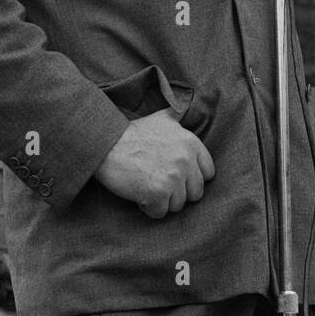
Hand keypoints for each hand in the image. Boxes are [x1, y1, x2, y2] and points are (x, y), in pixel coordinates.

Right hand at [94, 109, 214, 218]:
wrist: (107, 144)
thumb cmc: (132, 133)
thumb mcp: (161, 118)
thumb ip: (179, 114)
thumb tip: (189, 102)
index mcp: (191, 142)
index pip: (208, 172)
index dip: (192, 177)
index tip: (177, 175)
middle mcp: (186, 159)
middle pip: (195, 193)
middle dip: (178, 192)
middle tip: (159, 182)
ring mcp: (173, 177)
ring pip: (178, 205)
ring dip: (163, 201)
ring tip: (147, 185)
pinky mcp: (158, 193)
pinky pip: (160, 213)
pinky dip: (149, 208)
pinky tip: (139, 193)